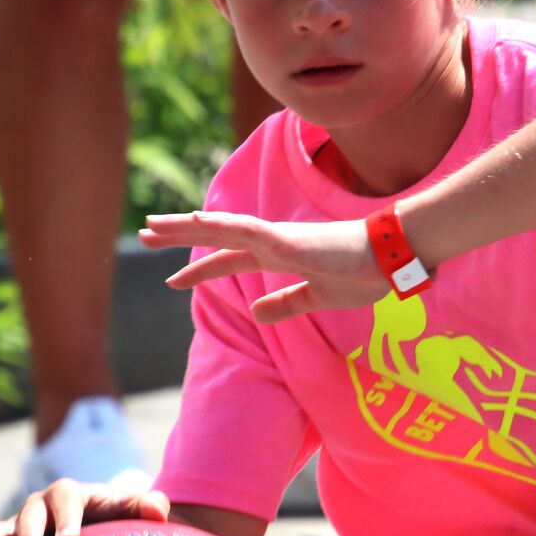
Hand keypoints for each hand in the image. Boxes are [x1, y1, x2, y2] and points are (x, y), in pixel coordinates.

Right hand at [0, 479, 171, 535]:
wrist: (97, 525)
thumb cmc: (116, 519)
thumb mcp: (132, 511)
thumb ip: (144, 506)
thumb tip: (159, 508)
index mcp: (67, 497)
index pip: (66, 501)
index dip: (68, 517)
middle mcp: (35, 513)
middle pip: (25, 519)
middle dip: (25, 535)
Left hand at [139, 211, 388, 321]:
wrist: (392, 259)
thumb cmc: (363, 274)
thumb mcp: (317, 298)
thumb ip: (286, 303)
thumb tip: (256, 313)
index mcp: (280, 256)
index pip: (229, 260)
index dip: (200, 270)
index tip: (173, 281)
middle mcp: (272, 242)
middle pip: (215, 237)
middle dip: (178, 237)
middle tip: (143, 234)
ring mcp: (277, 237)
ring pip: (221, 228)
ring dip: (184, 226)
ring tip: (151, 225)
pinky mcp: (287, 240)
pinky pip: (246, 231)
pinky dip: (219, 226)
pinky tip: (194, 222)